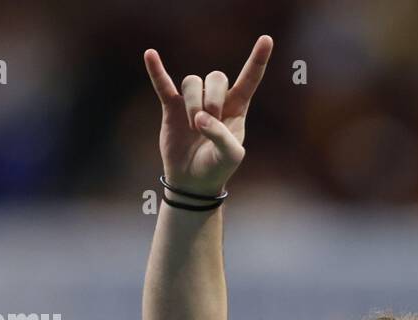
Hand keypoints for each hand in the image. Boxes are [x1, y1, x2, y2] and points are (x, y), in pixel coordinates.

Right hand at [143, 36, 272, 196]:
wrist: (193, 181)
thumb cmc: (217, 167)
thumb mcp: (230, 156)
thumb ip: (221, 136)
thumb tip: (200, 118)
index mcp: (237, 108)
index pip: (249, 79)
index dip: (258, 60)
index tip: (266, 40)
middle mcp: (216, 100)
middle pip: (215, 76)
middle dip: (212, 97)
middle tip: (209, 121)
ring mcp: (193, 102)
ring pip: (192, 82)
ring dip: (193, 102)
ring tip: (194, 126)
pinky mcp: (172, 108)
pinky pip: (164, 85)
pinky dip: (157, 71)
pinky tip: (150, 55)